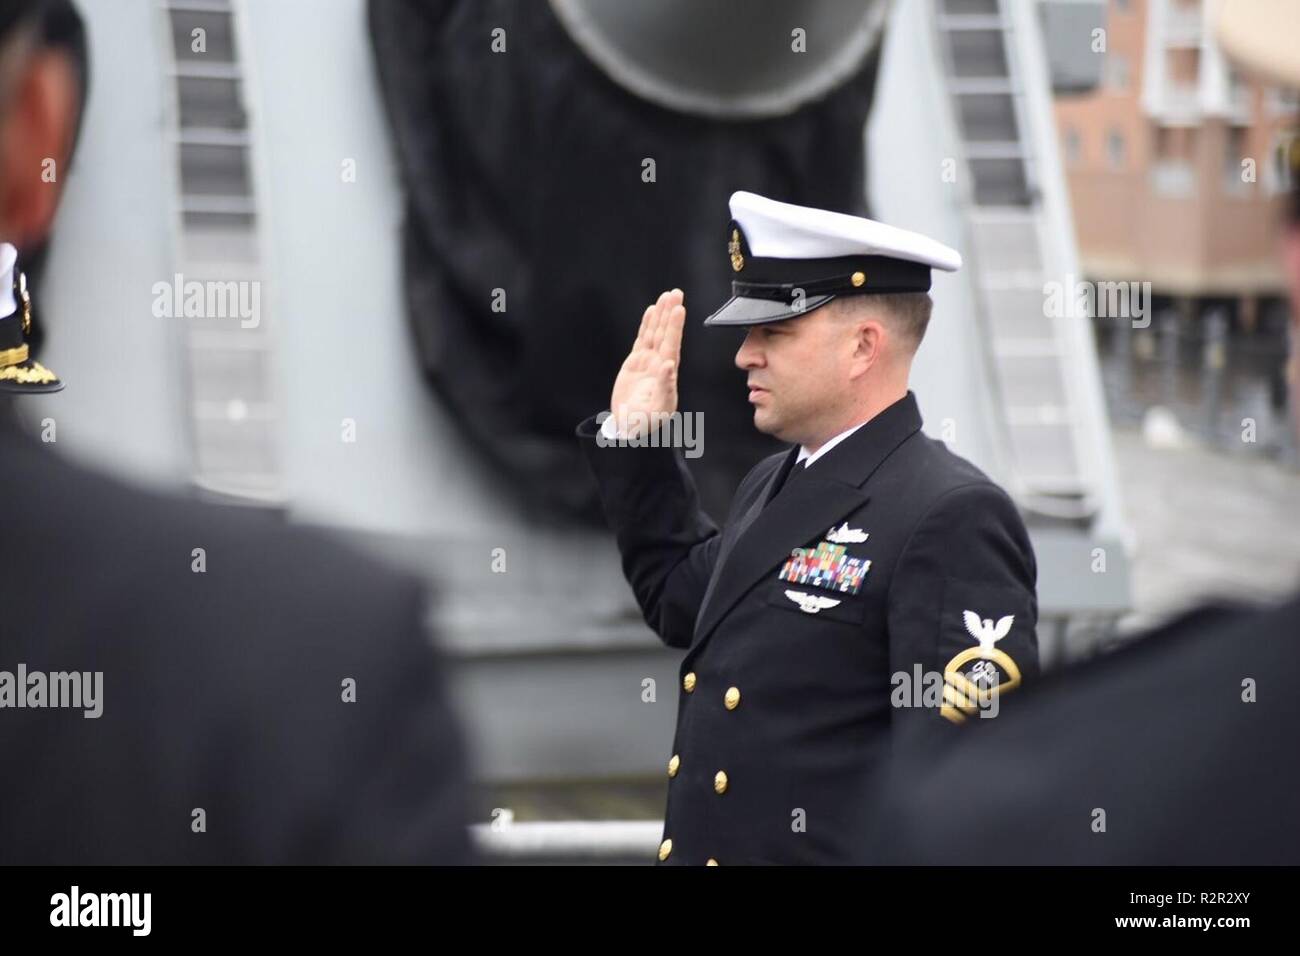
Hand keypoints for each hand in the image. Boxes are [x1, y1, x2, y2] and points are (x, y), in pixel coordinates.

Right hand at [608, 288, 684, 438]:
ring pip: (655, 333)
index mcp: (667, 374)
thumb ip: (665, 387)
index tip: (679, 310)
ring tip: (666, 296)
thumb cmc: (647, 423)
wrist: (631, 428)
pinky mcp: (635, 363)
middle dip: (670, 314)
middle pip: (666, 334)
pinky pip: (643, 339)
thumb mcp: (658, 409)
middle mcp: (660, 364)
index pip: (672, 345)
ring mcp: (648, 362)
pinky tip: (651, 311)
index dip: (675, 327)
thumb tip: (669, 365)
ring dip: (661, 315)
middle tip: (676, 293)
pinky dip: (647, 325)